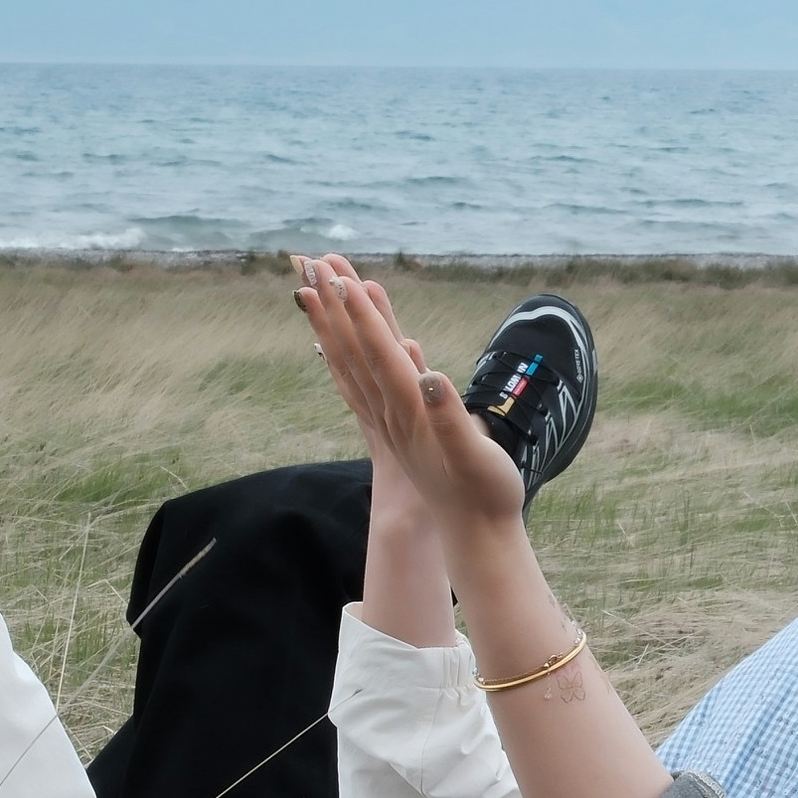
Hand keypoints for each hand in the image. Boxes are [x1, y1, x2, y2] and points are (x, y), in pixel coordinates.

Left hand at [296, 255, 521, 533]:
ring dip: (331, 323)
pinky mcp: (392, 430)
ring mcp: (387, 422)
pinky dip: (341, 358)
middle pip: (354, 350)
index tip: (342, 278)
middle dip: (335, 305)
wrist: (476, 535)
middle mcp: (390, 413)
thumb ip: (451, 418)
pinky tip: (332, 344)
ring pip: (349, 363)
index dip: (361, 315)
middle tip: (314, 262)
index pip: (379, 353)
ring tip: (313, 287)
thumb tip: (430, 377)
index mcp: (411, 412)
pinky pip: (356, 385)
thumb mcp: (475, 456)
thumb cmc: (485, 494)